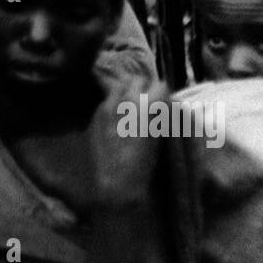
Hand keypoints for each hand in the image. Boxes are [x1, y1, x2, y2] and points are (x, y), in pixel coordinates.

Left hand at [88, 76, 165, 208]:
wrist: (120, 182)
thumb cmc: (148, 164)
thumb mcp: (163, 137)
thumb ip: (164, 115)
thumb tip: (164, 104)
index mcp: (150, 107)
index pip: (160, 86)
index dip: (163, 95)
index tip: (164, 104)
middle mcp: (129, 100)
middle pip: (138, 80)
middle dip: (144, 88)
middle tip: (147, 102)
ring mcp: (110, 105)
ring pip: (120, 84)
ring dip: (127, 91)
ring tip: (130, 106)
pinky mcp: (98, 114)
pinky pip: (107, 99)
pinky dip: (114, 103)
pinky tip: (118, 118)